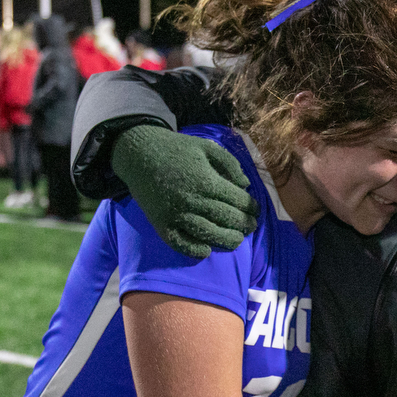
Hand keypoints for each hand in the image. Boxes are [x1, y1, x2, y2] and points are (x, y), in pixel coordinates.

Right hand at [113, 125, 259, 257]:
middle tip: (251, 227)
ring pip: (208, 235)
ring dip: (226, 240)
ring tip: (236, 240)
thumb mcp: (207, 146)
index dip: (251, 207)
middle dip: (244, 224)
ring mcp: (175, 215)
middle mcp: (192, 200)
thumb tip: (245, 186)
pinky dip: (195, 250)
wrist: (139, 154)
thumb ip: (230, 163)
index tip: (256, 210)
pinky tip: (206, 250)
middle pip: (226, 219)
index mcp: (206, 181)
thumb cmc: (177, 149)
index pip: (237, 200)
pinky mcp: (161, 225)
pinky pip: (180, 244)